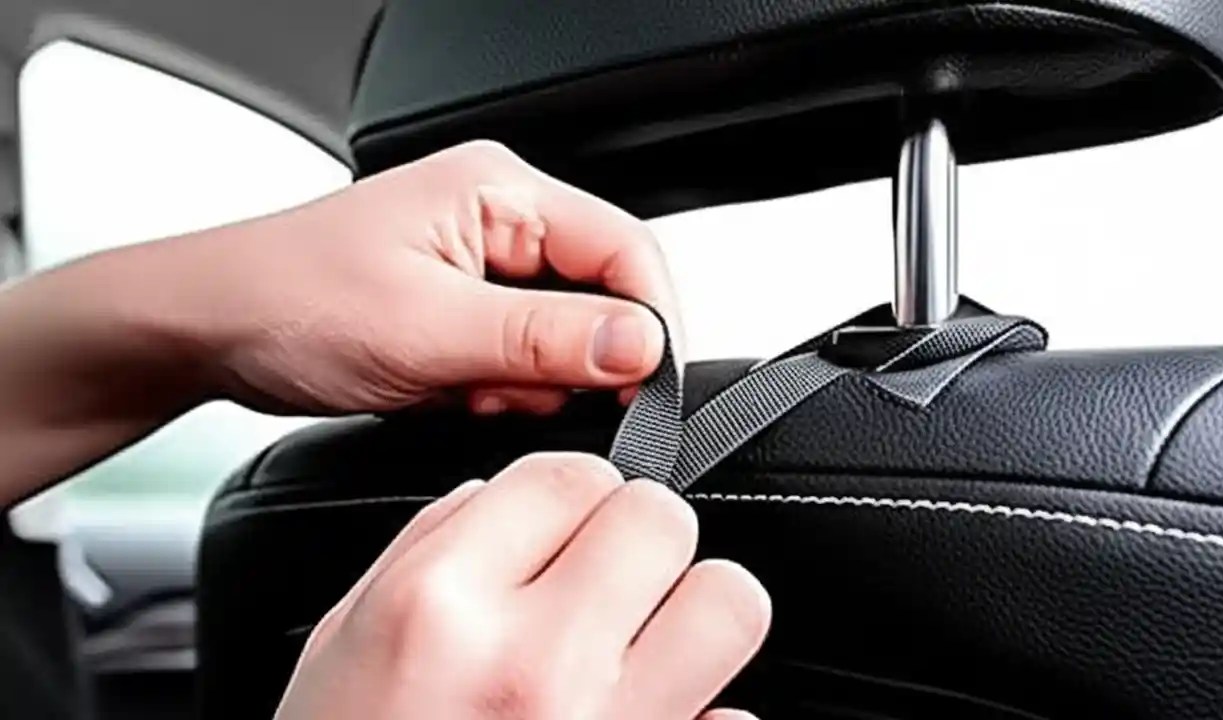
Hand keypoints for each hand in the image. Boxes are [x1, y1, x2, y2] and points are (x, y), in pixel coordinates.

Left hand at [193, 140, 680, 414]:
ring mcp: (482, 263)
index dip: (648, 323)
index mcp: (499, 190)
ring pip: (564, 337)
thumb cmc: (288, 301)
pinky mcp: (466, 306)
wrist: (207, 328)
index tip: (641, 390)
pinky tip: (445, 386)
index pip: (626, 249)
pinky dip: (495, 387)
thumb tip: (642, 347)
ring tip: (455, 382)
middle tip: (505, 387)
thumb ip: (543, 340)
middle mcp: (500, 218)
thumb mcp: (426, 329)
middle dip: (567, 362)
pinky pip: (522, 357)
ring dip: (524, 381)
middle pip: (600, 297)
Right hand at [276, 453, 769, 719]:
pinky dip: (710, 714)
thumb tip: (494, 498)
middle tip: (609, 576)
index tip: (564, 523)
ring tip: (649, 637)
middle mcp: (531, 663)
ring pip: (729, 604)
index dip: (572, 494)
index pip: (568, 475)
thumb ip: (423, 551)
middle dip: (639, 537)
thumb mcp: (341, 647)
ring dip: (695, 610)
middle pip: (660, 520)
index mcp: (438, 608)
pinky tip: (655, 717)